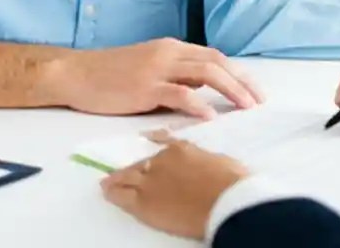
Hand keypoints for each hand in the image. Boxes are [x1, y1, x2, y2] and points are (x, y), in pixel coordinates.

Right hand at [52, 38, 263, 118]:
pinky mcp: (144, 87)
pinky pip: (178, 93)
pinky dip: (198, 103)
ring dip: (230, 90)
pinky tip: (210, 115)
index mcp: (172, 48)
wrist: (75, 73)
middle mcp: (169, 53)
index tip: (255, 91)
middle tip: (259, 101)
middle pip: (217, 63)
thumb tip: (200, 92)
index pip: (215, 57)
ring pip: (205, 73)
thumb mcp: (148, 69)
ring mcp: (157, 69)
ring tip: (246, 107)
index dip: (238, 73)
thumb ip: (175, 77)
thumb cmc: (109, 75)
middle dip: (242, 82)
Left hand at [102, 135, 248, 239]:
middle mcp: (162, 160)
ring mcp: (150, 180)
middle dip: (133, 167)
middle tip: (123, 169)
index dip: (154, 140)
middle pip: (142, 162)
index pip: (163, 141)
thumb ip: (207, 162)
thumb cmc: (233, 182)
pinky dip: (113, 193)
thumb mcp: (222, 163)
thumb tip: (211, 168)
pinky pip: (121, 195)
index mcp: (183, 149)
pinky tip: (106, 192)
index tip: (148, 138)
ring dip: (117, 179)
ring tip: (107, 181)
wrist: (226, 200)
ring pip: (126, 176)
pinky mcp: (143, 202)